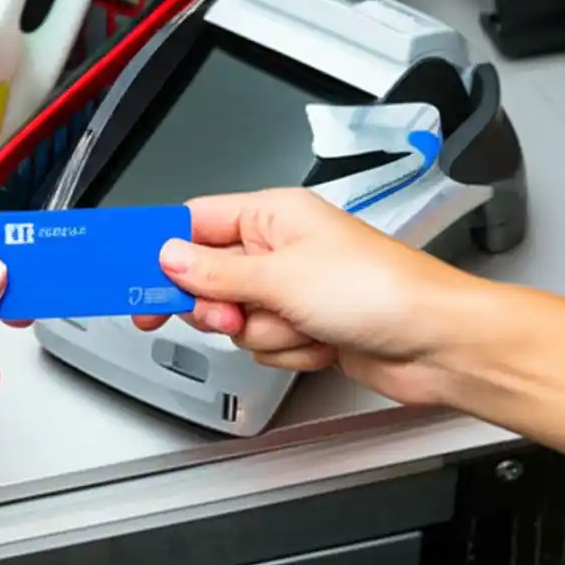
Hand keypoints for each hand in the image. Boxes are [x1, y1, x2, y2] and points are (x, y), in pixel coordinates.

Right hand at [135, 188, 487, 405]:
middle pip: (207, 278)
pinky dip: (288, 351)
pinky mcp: (306, 326)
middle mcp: (279, 247)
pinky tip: (320, 342)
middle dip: (221, 306)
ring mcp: (292, 290)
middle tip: (234, 313)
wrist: (437, 344)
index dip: (158, 251)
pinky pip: (265, 344)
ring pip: (235, 320)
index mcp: (272, 213)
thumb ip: (214, 271)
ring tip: (303, 325)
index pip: (193, 223)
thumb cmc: (383, 290)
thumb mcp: (281, 276)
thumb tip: (167, 259)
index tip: (127, 274)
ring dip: (264, 333)